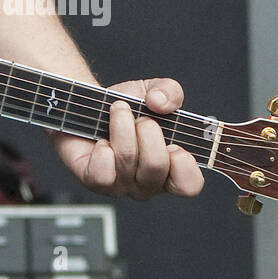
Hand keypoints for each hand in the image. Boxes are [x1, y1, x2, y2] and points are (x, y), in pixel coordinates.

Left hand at [52, 78, 204, 199]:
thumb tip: (160, 103)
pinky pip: (102, 173)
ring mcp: (121, 186)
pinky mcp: (94, 181)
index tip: (174, 142)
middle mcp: (147, 183)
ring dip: (122, 125)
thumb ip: (170, 92)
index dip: (184, 165)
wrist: (89, 106)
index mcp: (170, 169)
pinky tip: (101, 139)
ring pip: (126, 159)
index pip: (188, 185)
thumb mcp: (153, 92)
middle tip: (140, 118)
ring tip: (118, 111)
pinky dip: (101, 148)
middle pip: (156, 166)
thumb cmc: (127, 107)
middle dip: (147, 130)